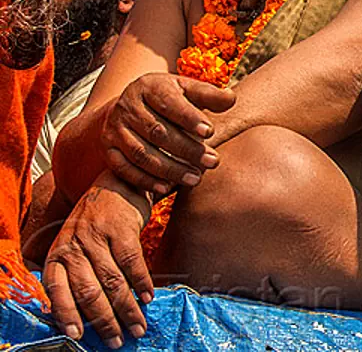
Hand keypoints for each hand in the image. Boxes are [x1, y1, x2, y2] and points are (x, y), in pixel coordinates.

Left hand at [43, 171, 153, 348]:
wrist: (115, 184)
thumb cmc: (95, 224)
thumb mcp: (74, 244)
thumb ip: (76, 274)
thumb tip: (84, 315)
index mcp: (58, 254)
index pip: (55, 290)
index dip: (66, 314)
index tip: (77, 336)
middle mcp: (74, 246)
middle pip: (88, 291)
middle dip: (104, 321)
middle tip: (117, 340)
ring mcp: (97, 236)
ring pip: (113, 281)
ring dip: (127, 309)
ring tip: (138, 326)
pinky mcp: (121, 228)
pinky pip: (132, 262)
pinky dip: (142, 283)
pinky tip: (148, 297)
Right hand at [100, 72, 234, 194]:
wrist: (130, 107)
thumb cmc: (169, 99)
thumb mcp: (187, 89)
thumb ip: (210, 95)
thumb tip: (231, 99)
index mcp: (149, 86)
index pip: (169, 102)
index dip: (189, 118)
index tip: (210, 132)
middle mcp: (127, 107)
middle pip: (157, 132)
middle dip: (187, 149)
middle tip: (212, 162)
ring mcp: (114, 129)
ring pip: (141, 153)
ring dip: (169, 169)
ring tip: (196, 178)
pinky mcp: (108, 149)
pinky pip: (123, 169)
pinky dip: (144, 181)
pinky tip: (167, 189)